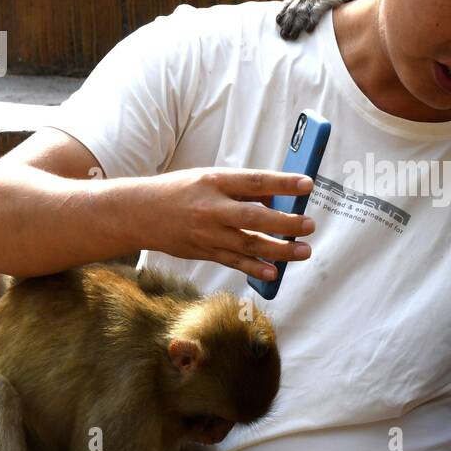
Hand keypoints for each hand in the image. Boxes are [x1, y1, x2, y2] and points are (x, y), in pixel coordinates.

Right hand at [136, 167, 316, 279]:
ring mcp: (208, 233)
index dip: (282, 183)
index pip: (254, 181)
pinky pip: (234, 262)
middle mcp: (212, 208)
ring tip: (304, 251)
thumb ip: (242, 189)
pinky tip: (274, 272)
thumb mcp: (210, 178)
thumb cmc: (182, 191)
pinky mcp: (205, 252)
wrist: (141, 213)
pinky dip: (255, 268)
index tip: (307, 185)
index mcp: (215, 181)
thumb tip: (278, 200)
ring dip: (279, 250)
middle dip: (285, 223)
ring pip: (248, 244)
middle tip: (310, 225)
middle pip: (254, 217)